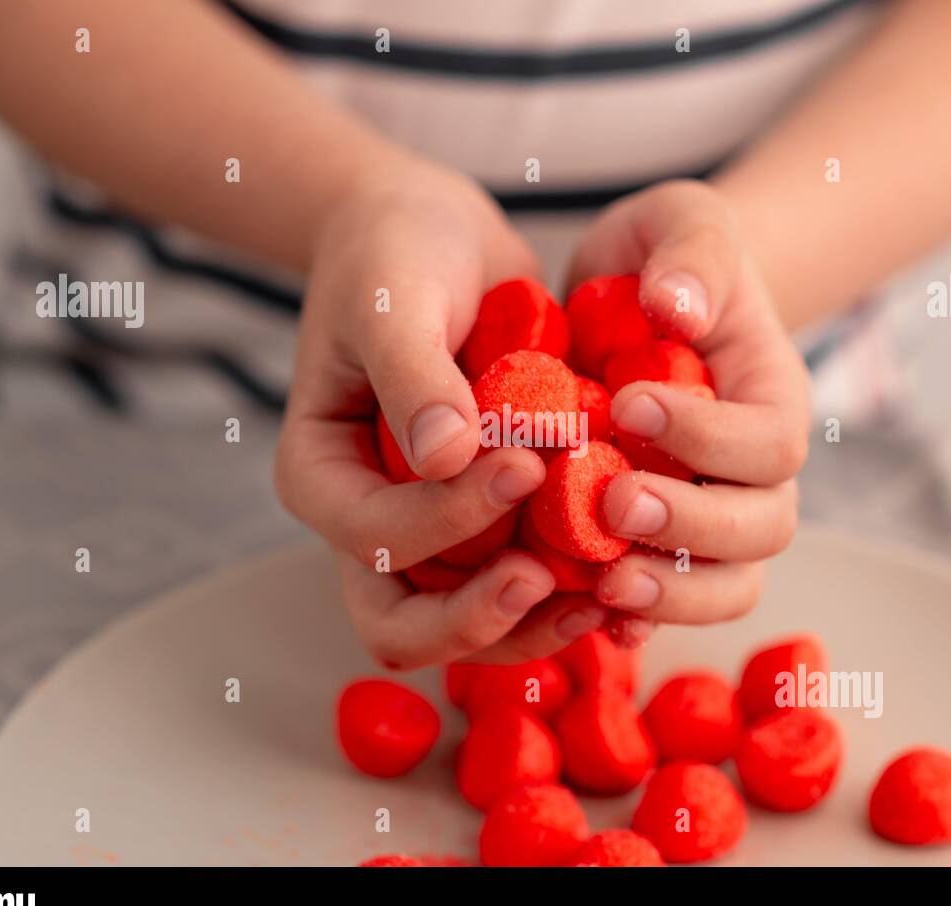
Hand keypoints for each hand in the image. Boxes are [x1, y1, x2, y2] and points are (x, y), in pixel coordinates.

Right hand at [274, 160, 606, 668]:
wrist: (436, 237)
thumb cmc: (394, 255)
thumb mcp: (391, 300)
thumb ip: (412, 375)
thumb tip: (444, 456)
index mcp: (324, 478)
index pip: (375, 537)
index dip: (447, 520)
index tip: (523, 466)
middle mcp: (374, 520)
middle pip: (406, 622)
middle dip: (481, 619)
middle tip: (554, 584)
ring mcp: (434, 528)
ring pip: (471, 620)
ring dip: (534, 622)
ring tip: (609, 598)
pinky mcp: (491, 519)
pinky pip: (523, 580)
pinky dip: (569, 593)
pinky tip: (626, 580)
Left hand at [566, 179, 809, 630]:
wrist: (634, 305)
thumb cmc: (665, 261)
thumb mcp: (682, 222)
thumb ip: (692, 251)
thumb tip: (677, 307)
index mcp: (771, 396)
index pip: (768, 439)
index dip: (706, 435)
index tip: (627, 405)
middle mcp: (755, 470)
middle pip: (761, 527)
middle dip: (691, 526)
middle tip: (615, 503)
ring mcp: (715, 515)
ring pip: (729, 582)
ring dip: (674, 590)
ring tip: (605, 582)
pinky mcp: (665, 544)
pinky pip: (674, 599)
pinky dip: (640, 616)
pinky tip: (592, 613)